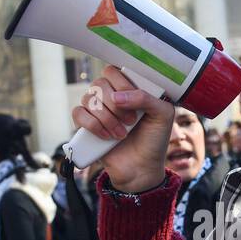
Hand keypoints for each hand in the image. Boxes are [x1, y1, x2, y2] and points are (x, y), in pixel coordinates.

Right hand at [70, 65, 173, 192]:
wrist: (142, 169)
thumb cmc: (154, 140)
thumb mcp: (162, 115)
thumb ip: (146, 98)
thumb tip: (117, 97)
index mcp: (128, 88)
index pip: (113, 71)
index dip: (122, 84)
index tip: (135, 103)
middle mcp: (110, 96)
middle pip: (99, 84)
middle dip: (115, 105)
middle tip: (131, 121)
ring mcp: (97, 111)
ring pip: (88, 99)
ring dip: (106, 118)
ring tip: (121, 134)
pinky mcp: (85, 126)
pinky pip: (78, 113)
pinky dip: (92, 125)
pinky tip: (106, 137)